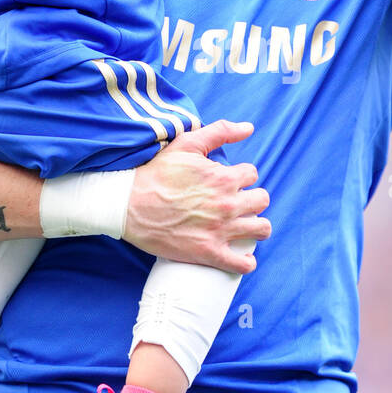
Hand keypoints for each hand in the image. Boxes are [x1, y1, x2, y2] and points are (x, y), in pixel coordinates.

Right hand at [123, 119, 271, 273]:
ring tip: (245, 226)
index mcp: (224, 178)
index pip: (252, 175)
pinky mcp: (209, 253)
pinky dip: (246, 262)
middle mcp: (227, 204)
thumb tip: (248, 128)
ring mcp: (220, 230)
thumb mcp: (186, 144)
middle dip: (253, 199)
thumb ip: (220, 131)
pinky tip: (241, 256)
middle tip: (238, 203)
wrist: (129, 206)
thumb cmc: (156, 174)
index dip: (242, 176)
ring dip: (257, 227)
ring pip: (261, 230)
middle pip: (262, 201)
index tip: (231, 182)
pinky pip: (242, 264)